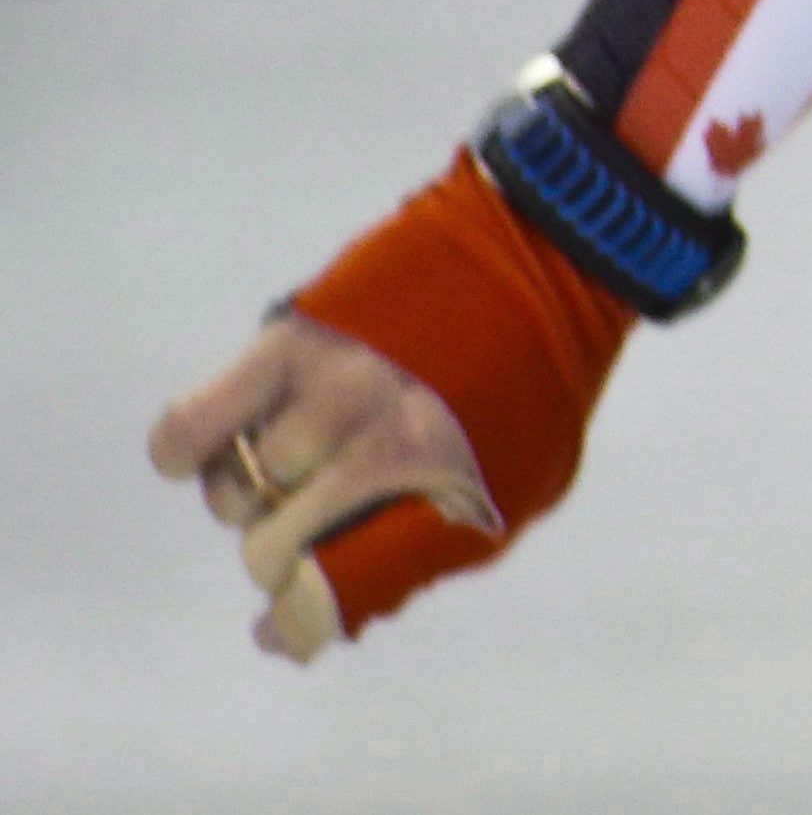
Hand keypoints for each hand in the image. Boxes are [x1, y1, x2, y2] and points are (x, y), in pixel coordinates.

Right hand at [149, 313, 499, 661]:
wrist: (546, 255)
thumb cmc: (531, 388)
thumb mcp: (513, 488)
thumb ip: (416, 560)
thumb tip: (300, 634)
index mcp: (448, 494)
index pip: (330, 597)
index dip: (299, 623)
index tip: (291, 618)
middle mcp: (384, 447)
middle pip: (268, 553)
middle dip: (286, 547)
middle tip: (318, 508)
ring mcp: (331, 391)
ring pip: (233, 494)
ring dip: (254, 493)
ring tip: (297, 458)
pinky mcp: (289, 341)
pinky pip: (191, 426)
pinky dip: (186, 450)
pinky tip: (218, 447)